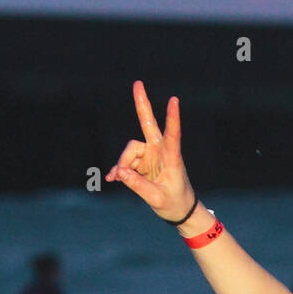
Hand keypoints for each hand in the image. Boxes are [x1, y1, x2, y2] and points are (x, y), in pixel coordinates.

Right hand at [106, 80, 194, 221]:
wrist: (179, 210)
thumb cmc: (174, 204)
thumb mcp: (156, 198)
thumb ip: (137, 185)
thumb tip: (120, 172)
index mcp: (172, 158)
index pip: (172, 135)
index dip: (172, 118)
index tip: (174, 100)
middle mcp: (160, 151)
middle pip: (148, 124)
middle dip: (142, 104)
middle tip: (137, 83)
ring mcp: (150, 154)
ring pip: (130, 151)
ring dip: (124, 164)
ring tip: (119, 179)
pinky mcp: (142, 161)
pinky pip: (126, 162)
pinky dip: (120, 170)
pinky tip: (113, 178)